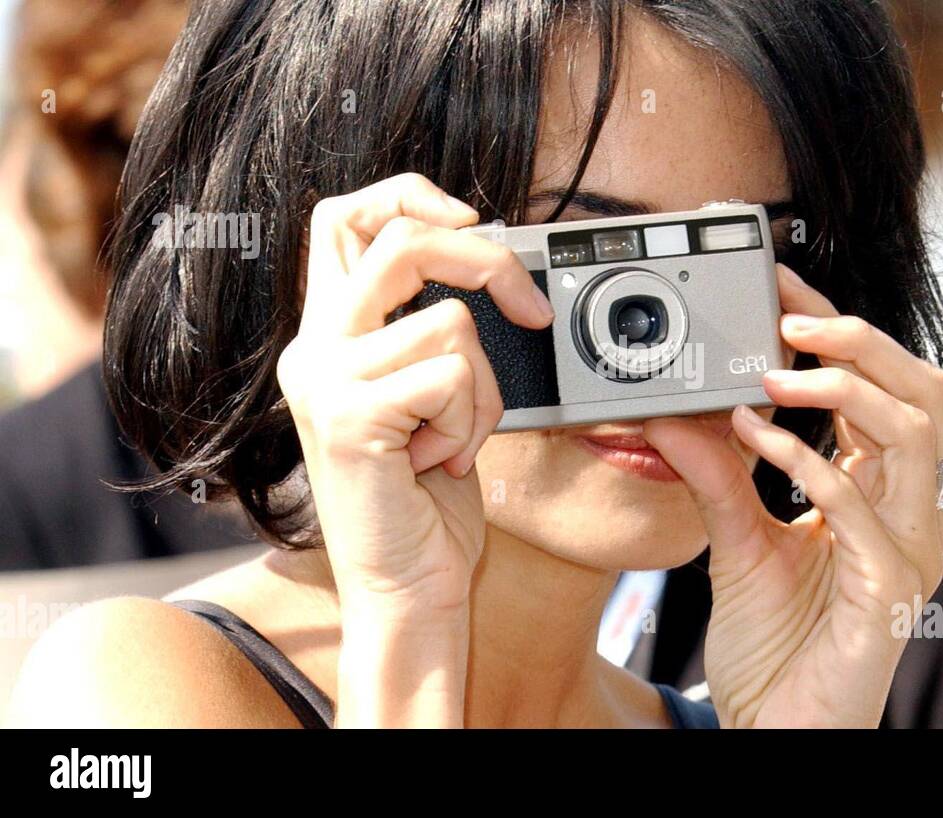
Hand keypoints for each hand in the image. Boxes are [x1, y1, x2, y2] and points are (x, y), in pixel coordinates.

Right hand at [276, 174, 552, 723]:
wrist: (408, 584)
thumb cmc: (425, 499)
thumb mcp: (431, 395)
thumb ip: (433, 331)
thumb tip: (485, 264)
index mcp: (329, 337)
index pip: (342, 218)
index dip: (408, 195)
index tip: (471, 219)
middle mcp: (313, 350)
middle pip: (398, 238)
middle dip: (485, 261)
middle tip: (528, 310)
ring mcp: (324, 380)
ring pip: (450, 323)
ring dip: (482, 388)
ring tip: (454, 438)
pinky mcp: (350, 415)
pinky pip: (451, 376)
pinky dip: (473, 421)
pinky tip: (440, 461)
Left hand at [644, 264, 942, 727]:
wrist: (775, 727)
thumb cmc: (772, 644)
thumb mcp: (735, 539)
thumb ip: (716, 473)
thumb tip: (676, 409)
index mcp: (881, 495)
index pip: (881, 388)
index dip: (840, 332)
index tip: (782, 290)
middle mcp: (908, 514)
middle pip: (921, 391)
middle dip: (857, 340)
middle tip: (787, 319)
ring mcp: (909, 550)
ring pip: (911, 433)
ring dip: (839, 390)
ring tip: (771, 372)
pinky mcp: (890, 591)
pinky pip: (861, 509)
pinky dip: (809, 462)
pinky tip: (758, 438)